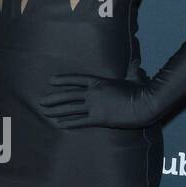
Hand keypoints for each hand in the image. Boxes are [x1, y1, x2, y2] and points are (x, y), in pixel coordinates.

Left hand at [39, 73, 156, 128]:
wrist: (144, 105)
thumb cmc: (140, 91)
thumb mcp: (134, 78)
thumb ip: (132, 70)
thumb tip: (136, 62)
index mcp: (99, 82)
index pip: (75, 79)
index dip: (62, 80)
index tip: (51, 81)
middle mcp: (93, 93)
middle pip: (68, 95)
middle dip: (53, 98)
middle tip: (41, 102)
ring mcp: (94, 106)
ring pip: (70, 108)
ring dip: (56, 111)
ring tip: (45, 113)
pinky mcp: (98, 118)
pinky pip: (80, 121)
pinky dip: (69, 123)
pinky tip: (59, 125)